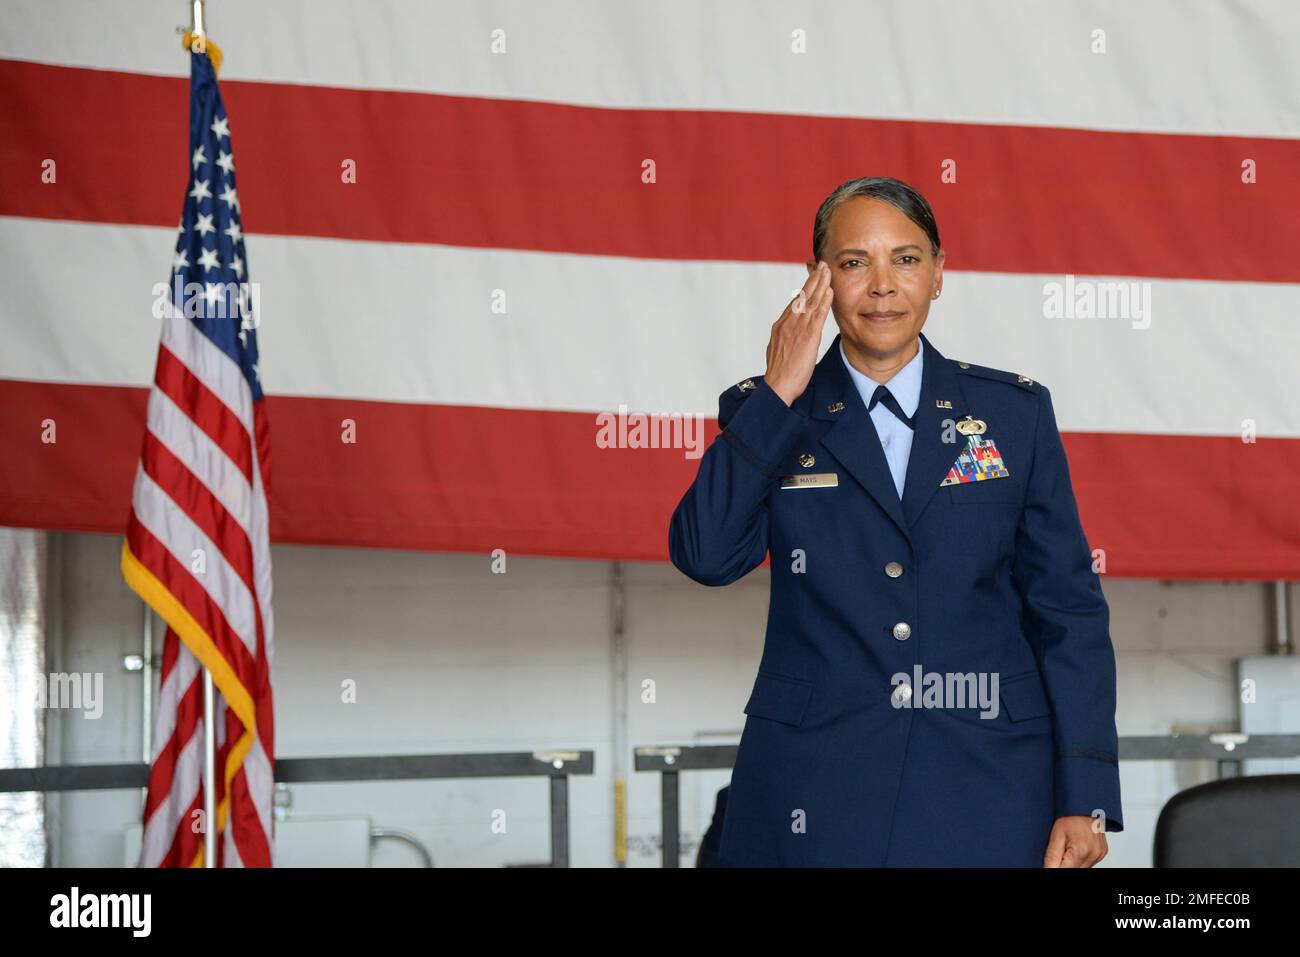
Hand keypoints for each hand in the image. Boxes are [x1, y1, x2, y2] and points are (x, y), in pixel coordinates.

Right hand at [764, 261, 832, 406]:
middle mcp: (788, 323)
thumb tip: (787, 337)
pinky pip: (817, 314)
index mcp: (780, 326)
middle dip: (812, 279)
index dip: (804, 289)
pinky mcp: (808, 336)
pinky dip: (823, 300)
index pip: (794, 303)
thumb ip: (784, 340)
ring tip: (827, 270)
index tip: (811, 278)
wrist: (777, 386)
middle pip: (801, 296)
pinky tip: (829, 290)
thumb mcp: (778, 351)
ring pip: (810, 300)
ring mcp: (797, 328)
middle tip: (820, 265)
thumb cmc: (779, 374)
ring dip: (819, 283)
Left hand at [1043, 815, 1108, 866]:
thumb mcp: (1056, 834)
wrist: (1085, 805)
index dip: (1055, 867)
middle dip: (1064, 865)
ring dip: (1072, 862)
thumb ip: (1052, 856)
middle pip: (1074, 870)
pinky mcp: (1102, 853)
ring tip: (1068, 847)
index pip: (1064, 870)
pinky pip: (1088, 863)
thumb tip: (1047, 869)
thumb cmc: (1071, 816)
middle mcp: (1094, 854)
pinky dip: (1080, 859)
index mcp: (1081, 849)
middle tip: (1060, 851)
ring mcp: (1099, 854)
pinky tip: (1076, 848)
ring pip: (1081, 868)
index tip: (1051, 863)